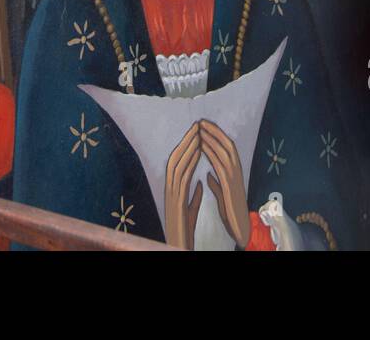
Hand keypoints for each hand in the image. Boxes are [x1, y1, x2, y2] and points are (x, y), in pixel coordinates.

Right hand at [163, 122, 203, 249]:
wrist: (177, 243)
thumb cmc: (184, 228)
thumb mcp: (190, 208)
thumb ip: (194, 194)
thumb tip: (200, 182)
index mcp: (173, 189)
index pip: (177, 163)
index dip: (186, 147)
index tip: (196, 134)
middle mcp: (169, 188)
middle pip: (175, 159)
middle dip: (185, 141)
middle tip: (196, 126)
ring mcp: (171, 193)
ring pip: (177, 165)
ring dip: (187, 148)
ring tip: (197, 134)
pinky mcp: (176, 200)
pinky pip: (182, 177)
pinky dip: (189, 163)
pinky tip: (196, 154)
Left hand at [199, 120, 251, 247]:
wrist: (239, 225)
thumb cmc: (231, 210)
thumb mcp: (222, 194)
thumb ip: (216, 183)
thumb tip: (208, 175)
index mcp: (234, 171)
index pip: (227, 147)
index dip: (217, 135)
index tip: (204, 126)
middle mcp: (237, 170)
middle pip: (227, 144)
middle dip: (214, 131)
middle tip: (201, 121)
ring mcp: (235, 176)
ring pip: (225, 151)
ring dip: (212, 138)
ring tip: (200, 129)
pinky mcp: (230, 183)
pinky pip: (220, 163)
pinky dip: (211, 153)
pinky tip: (202, 146)